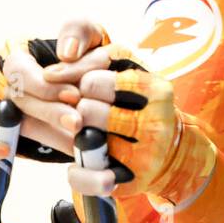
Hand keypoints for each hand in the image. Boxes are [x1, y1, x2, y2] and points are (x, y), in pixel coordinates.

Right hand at [0, 19, 106, 159]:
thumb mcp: (87, 35)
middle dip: (49, 113)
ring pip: (12, 123)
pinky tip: (3, 153)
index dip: (45, 87)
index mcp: (19, 57)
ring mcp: (5, 107)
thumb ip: (79, 32)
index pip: (19, 70)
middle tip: (77, 122)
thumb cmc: (87, 57)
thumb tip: (67, 53)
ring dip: (44, 135)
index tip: (74, 95)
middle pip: (18, 101)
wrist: (97, 88)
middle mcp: (6, 83)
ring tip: (74, 143)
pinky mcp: (6, 132)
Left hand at [45, 44, 214, 204]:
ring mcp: (148, 155)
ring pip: (86, 141)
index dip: (77, 83)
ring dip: (76, 135)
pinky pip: (92, 179)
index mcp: (154, 88)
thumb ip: (85, 41)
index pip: (92, 81)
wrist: (171, 145)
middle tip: (86, 111)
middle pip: (86, 111)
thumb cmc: (135, 95)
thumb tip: (52, 68)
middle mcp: (156, 122)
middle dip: (78, 108)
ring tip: (86, 130)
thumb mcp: (120, 58)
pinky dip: (79, 173)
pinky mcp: (135, 181)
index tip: (80, 87)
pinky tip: (79, 162)